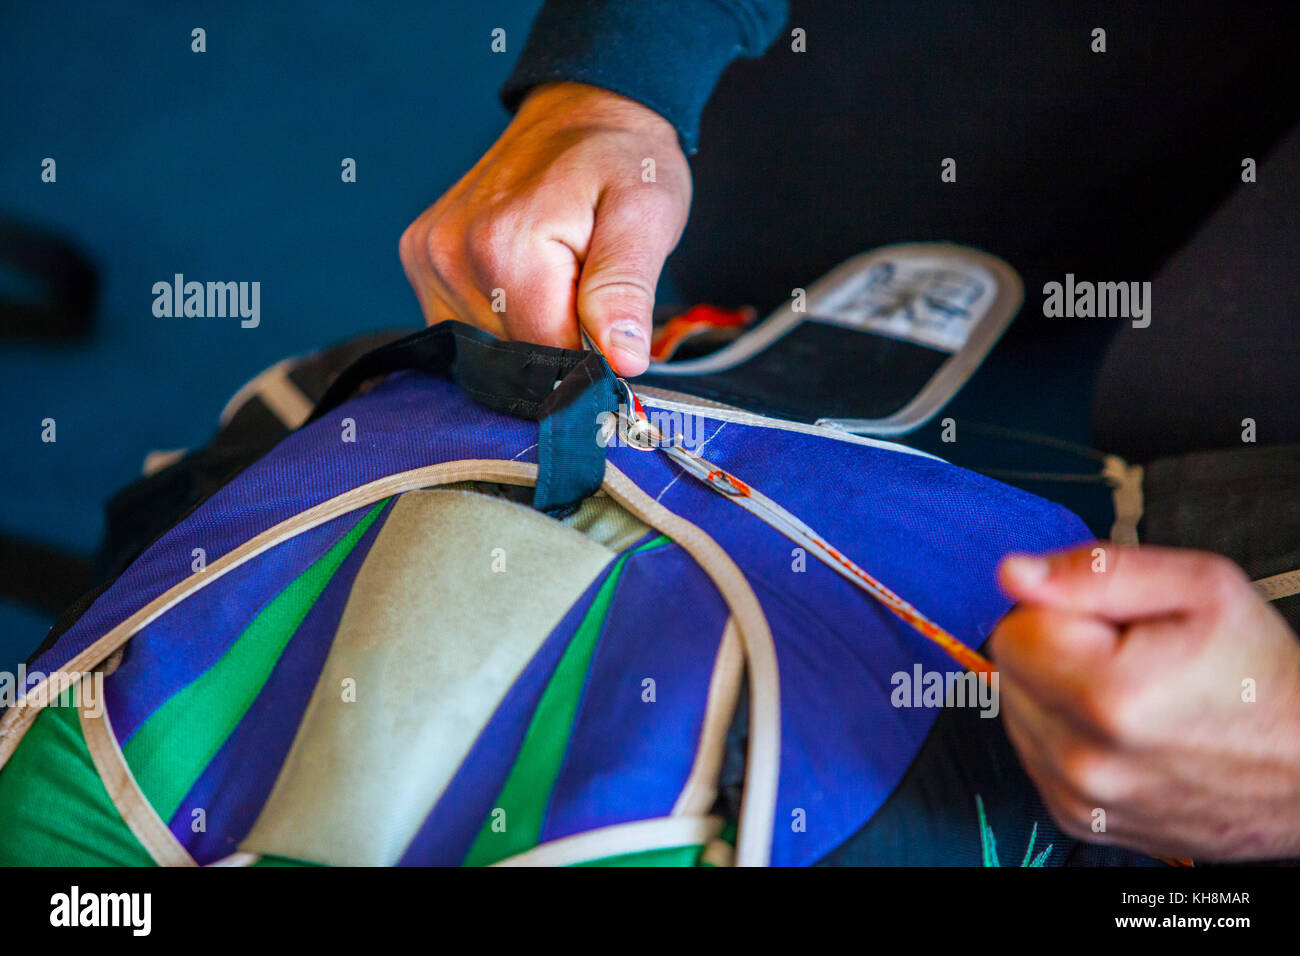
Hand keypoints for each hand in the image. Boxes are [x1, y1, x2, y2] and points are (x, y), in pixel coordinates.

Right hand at [399, 81, 691, 375]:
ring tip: (557, 273)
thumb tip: (622, 362)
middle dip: (559, 337)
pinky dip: (501, 317)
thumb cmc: (622, 162)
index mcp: (504, 248)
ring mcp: (428, 259)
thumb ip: (626, 291)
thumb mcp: (645, 216)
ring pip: (489, 348)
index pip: (550, 356)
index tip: (613, 317)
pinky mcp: (421, 261)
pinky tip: (525, 277)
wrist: (584, 114)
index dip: (590, 352)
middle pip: (514, 356)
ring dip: (530, 326)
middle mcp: (451, 255)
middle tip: (586, 282)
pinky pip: (464, 327)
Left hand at [992, 543, 1299, 860]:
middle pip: (1012, 671)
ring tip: (1133, 696)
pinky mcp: (1077, 817)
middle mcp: (1084, 758)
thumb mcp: (1199, 587)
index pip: (1016, 627)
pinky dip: (1067, 733)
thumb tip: (1016, 573)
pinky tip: (1121, 730)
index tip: (1116, 624)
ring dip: (1059, 693)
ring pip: (1018, 710)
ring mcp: (1078, 795)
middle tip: (1131, 658)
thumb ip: (1096, 572)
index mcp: (1107, 695)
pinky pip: (1036, 752)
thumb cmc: (1264, 678)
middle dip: (1060, 650)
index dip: (1066, 611)